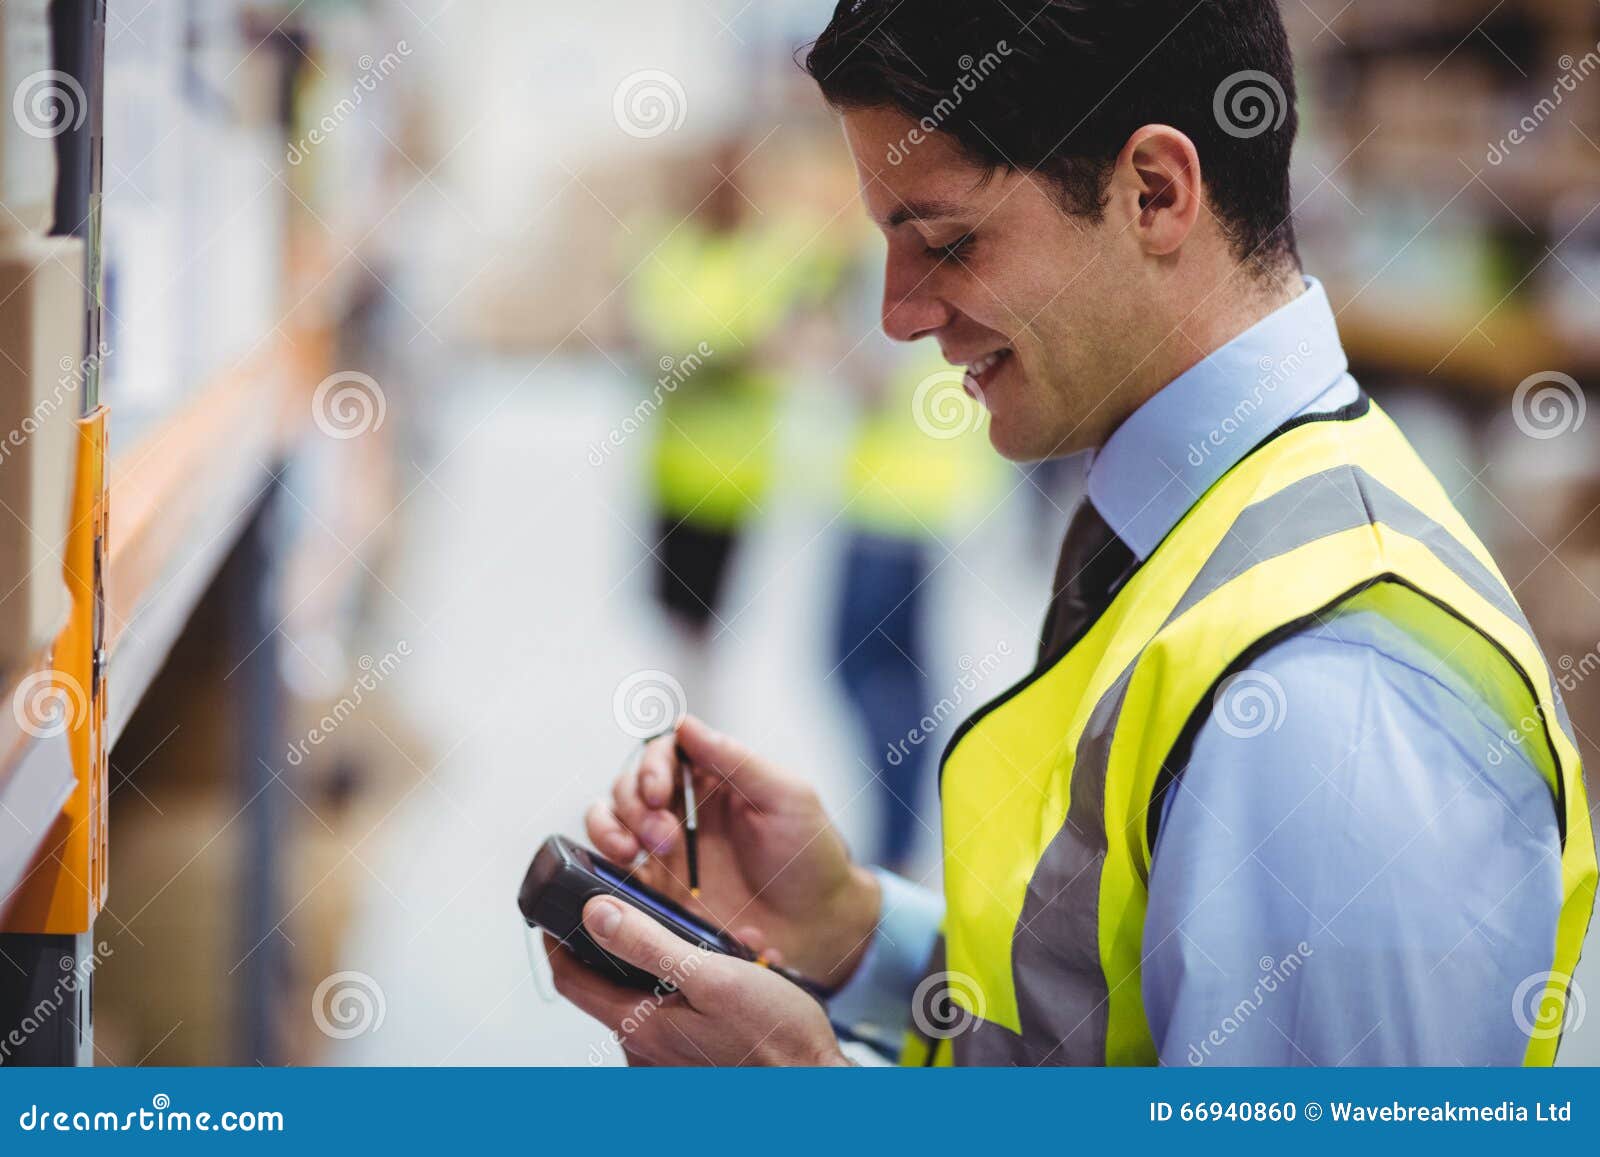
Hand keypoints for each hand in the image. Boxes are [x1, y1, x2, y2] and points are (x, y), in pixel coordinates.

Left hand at [549, 896, 850, 1066]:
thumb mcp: (713, 976)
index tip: (558, 909)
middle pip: (608, 983)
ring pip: (646, 996)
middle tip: (668, 915)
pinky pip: (672, 1015)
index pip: (570, 978)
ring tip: (723, 945)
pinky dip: (693, 989)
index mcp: (638, 1026)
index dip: (558, 939)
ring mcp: (663, 1060)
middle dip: (638, 941)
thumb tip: (596, 915)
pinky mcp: (686, 1062)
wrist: (813, 1088)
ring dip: (676, 963)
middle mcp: (642, 1050)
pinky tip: (733, 975)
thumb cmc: (776, 1041)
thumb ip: (649, 944)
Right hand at [586, 714, 878, 989]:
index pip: (664, 753)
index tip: (659, 792)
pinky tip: (621, 873)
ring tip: (631, 853)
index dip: (652, 766)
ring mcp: (664, 850)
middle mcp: (682, 809)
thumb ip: (735, 760)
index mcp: (713, 779)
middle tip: (663, 838)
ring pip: (609, 820)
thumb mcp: (785, 798)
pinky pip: (611, 869)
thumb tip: (684, 724)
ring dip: (609, 828)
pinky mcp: (654, 890)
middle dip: (635, 805)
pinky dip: (601, 864)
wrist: (817, 928)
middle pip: (630, 785)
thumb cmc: (811, 857)